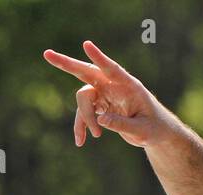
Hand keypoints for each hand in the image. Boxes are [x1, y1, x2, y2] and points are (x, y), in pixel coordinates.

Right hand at [43, 41, 171, 148]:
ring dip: (85, 117)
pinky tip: (80, 142)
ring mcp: (104, 95)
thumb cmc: (155, 129)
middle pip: (87, 72)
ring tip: (96, 136)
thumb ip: (123, 125)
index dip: (99, 58)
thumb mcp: (143, 131)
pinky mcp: (99, 106)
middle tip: (46, 54)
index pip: (112, 69)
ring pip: (83, 99)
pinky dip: (81, 127)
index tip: (86, 44)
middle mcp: (114, 86)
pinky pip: (83, 113)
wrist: (155, 133)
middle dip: (67, 64)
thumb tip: (100, 120)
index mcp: (129, 86)